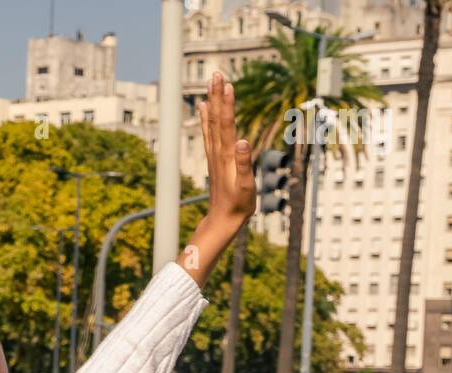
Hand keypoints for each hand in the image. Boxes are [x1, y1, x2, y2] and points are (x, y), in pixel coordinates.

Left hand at [199, 70, 255, 230]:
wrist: (222, 220)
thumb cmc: (238, 205)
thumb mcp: (246, 187)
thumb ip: (244, 164)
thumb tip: (243, 142)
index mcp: (227, 156)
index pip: (226, 125)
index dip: (227, 104)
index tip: (227, 84)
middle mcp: (218, 152)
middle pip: (217, 119)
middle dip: (217, 96)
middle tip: (215, 73)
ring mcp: (214, 154)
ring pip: (211, 123)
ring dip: (212, 102)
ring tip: (209, 83)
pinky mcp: (214, 159)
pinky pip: (208, 133)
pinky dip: (206, 118)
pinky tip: (204, 107)